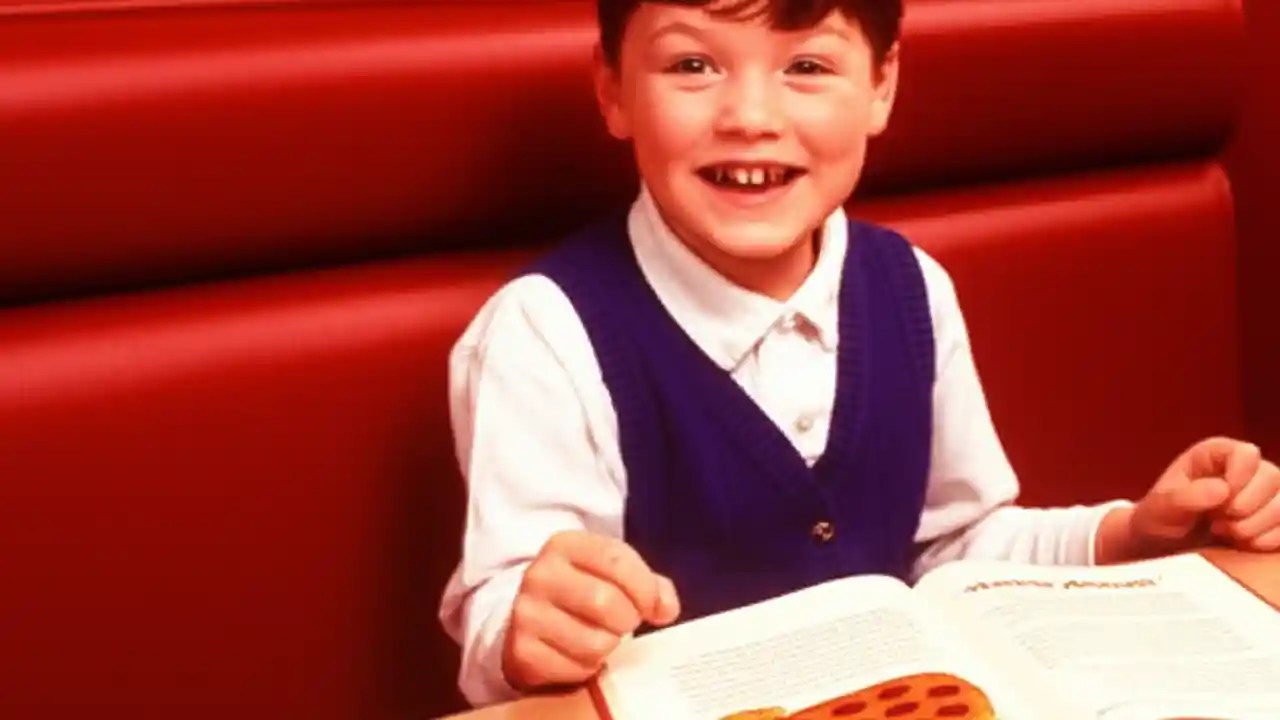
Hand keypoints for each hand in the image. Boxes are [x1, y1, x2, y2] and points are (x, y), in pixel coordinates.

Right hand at [503, 531, 680, 690]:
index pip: (616, 560)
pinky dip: (589, 668)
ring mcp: (526, 613)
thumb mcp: (612, 574)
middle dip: (628, 619)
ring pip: (594, 641)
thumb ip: (648, 584)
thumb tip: (666, 609)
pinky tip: (581, 655)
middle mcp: (540, 574)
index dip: (645, 588)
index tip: (653, 607)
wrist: (530, 620)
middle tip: (625, 624)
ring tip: (603, 638)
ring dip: (610, 646)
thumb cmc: (581, 592)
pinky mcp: (522, 651)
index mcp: (564, 545)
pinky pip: (577, 668)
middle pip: (605, 602)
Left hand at [1097, 437, 1279, 562]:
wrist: (1164, 546)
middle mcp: (1245, 469)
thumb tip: (1222, 489)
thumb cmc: (1160, 519)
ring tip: (1227, 534)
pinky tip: (1247, 544)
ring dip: (1258, 525)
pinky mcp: (1272, 518)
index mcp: (1215, 454)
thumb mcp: (1159, 509)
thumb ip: (1183, 497)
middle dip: (1247, 507)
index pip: (1247, 453)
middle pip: (1272, 477)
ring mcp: (1263, 493)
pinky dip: (1271, 538)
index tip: (1222, 499)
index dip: (1240, 477)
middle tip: (1217, 524)